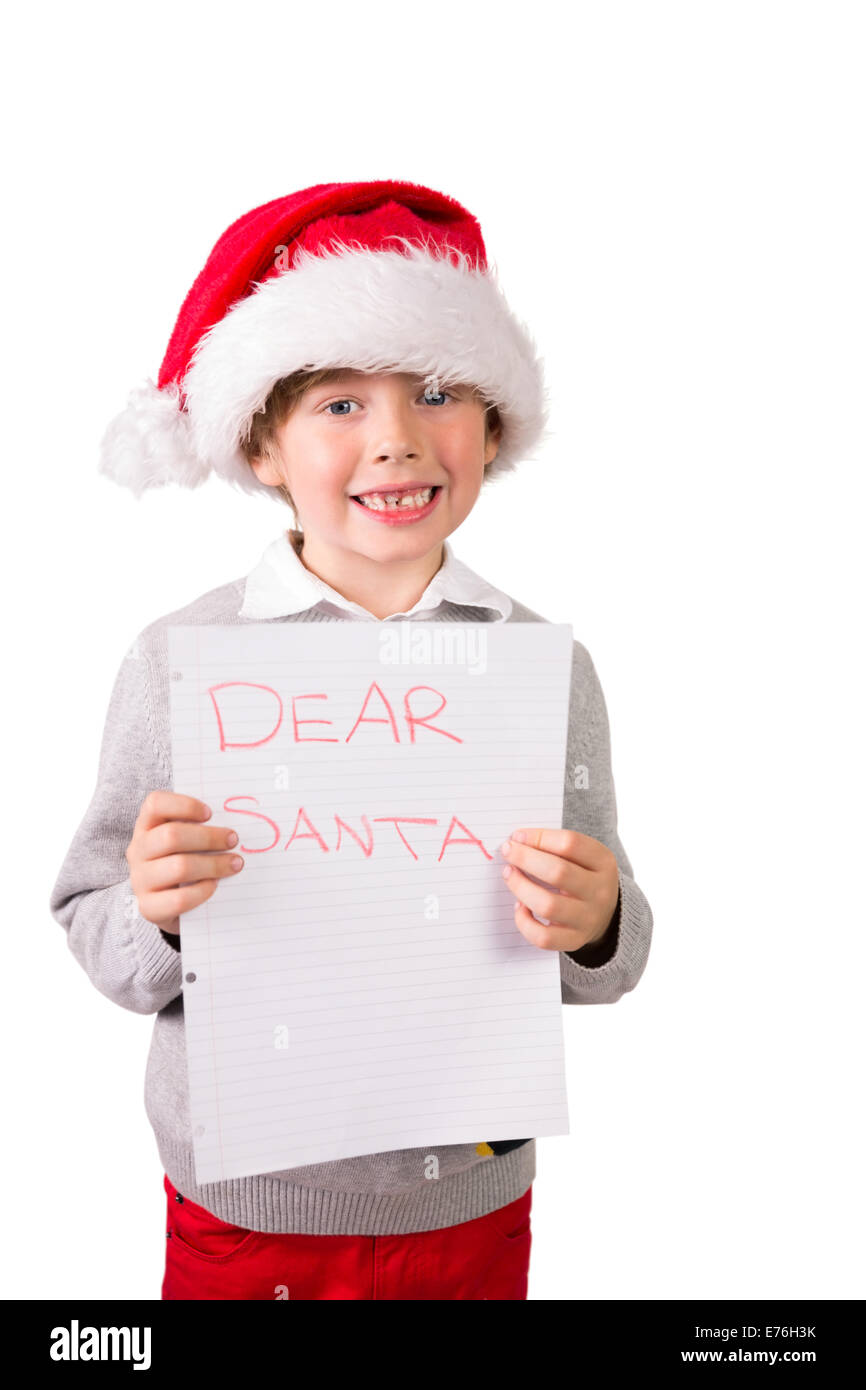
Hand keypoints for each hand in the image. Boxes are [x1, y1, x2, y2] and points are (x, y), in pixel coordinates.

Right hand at [125, 791, 244, 932]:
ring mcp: (140, 880)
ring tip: (235, 864)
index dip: (184, 805)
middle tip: (233, 839)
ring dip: (213, 864)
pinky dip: (202, 890)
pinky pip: (180, 899)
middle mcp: (138, 850)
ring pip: (179, 867)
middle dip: (209, 837)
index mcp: (146, 826)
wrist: (167, 904)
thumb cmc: (184, 860)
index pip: (155, 804)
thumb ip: (201, 827)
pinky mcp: (148, 907)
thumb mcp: (186, 840)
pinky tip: (215, 885)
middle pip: (171, 836)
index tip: (210, 813)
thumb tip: (232, 824)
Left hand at [499, 828, 619, 952]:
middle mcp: (600, 891)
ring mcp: (588, 919)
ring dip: (521, 887)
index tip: (518, 836)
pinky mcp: (575, 940)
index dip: (540, 837)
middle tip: (507, 851)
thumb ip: (555, 846)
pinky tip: (519, 906)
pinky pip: (543, 937)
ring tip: (509, 874)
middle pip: (559, 872)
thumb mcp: (582, 856)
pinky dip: (524, 922)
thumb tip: (517, 842)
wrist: (607, 913)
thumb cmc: (583, 876)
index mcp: (603, 862)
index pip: (570, 844)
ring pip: (548, 906)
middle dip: (525, 858)